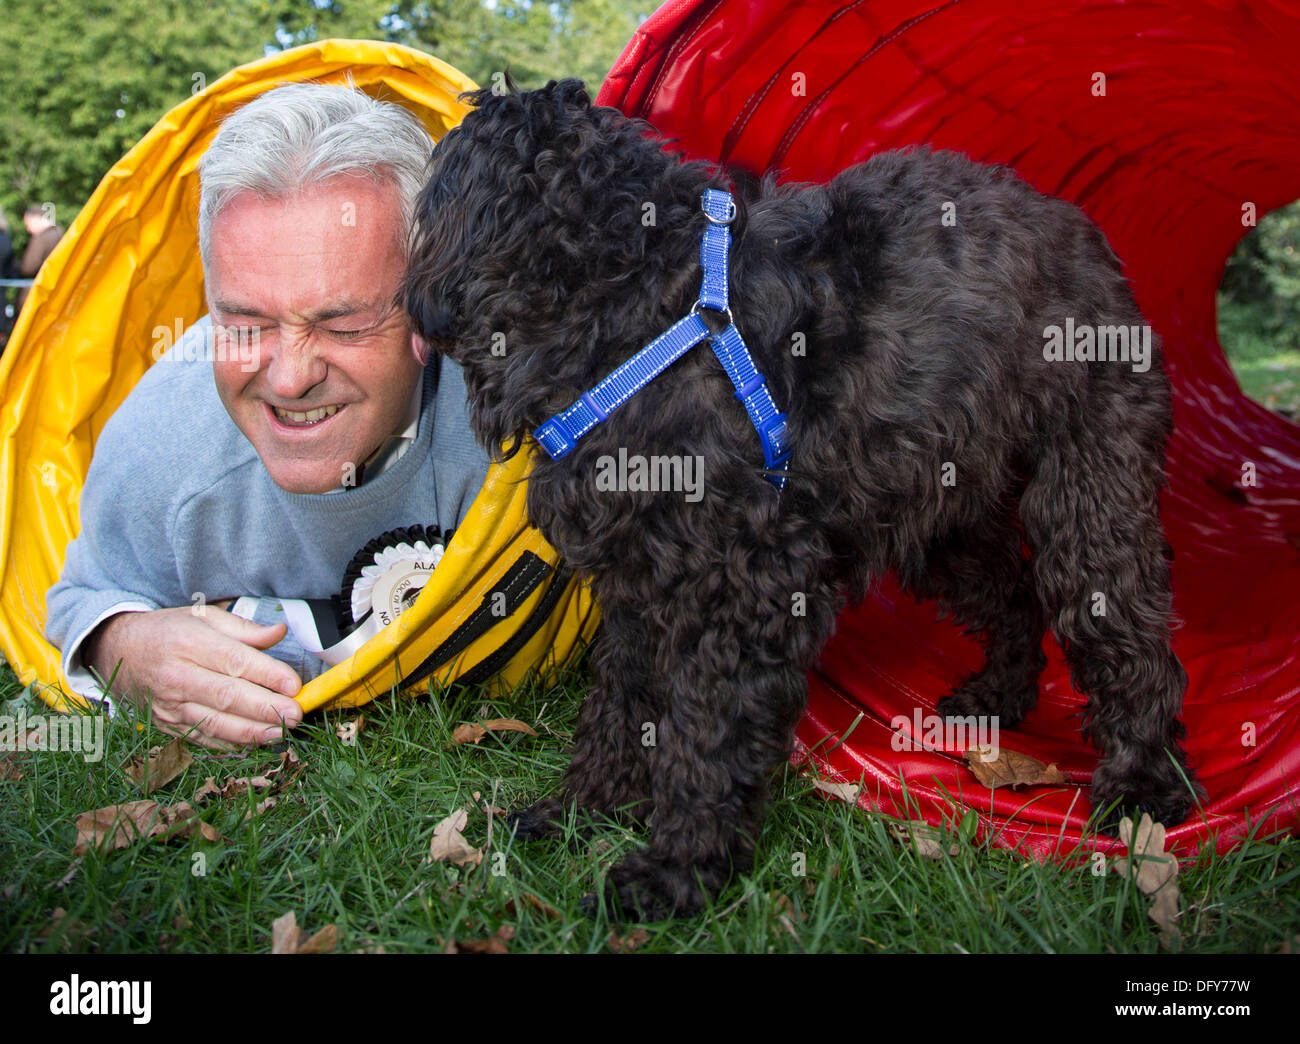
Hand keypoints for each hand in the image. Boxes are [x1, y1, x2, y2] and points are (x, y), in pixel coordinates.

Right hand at [83, 604, 304, 747]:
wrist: (118, 652)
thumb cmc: (169, 631)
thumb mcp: (203, 617)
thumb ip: (244, 628)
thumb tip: (280, 632)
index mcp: (188, 643)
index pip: (234, 661)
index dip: (267, 675)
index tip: (295, 685)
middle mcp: (177, 676)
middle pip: (227, 696)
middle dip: (266, 708)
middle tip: (296, 713)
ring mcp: (169, 705)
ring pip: (215, 723)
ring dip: (252, 731)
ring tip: (282, 732)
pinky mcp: (167, 724)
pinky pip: (203, 738)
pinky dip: (231, 743)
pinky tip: (256, 742)